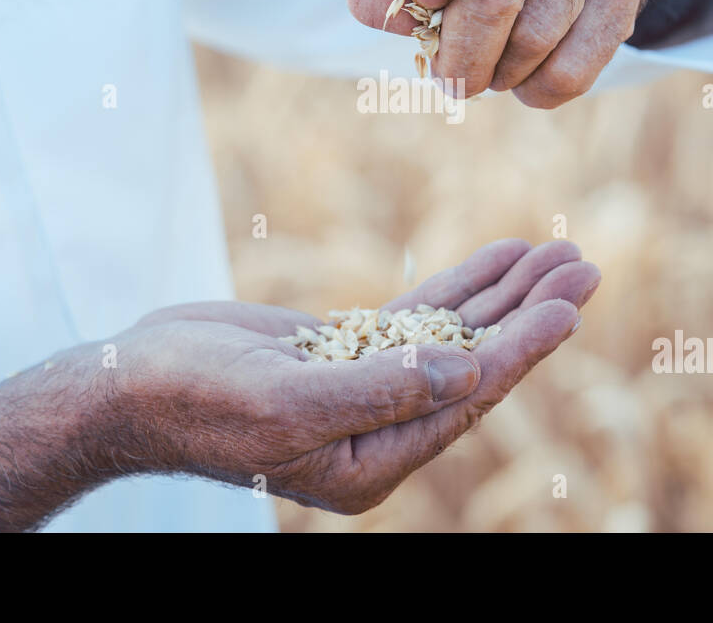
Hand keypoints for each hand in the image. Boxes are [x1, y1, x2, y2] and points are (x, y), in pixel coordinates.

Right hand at [0, 239, 599, 529]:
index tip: (570, 304)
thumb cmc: (193, 399)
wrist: (129, 381)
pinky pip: (420, 316)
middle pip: (476, 364)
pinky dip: (460, 286)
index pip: (466, 399)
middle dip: (529, 314)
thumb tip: (465, 371)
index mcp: (371, 461)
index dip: (522, 350)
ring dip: (505, 294)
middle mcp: (379, 429)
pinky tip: (498, 257)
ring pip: (455, 335)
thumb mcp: (286, 399)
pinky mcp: (347, 350)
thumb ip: (378, 388)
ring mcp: (366, 386)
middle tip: (582, 264)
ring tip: (557, 252)